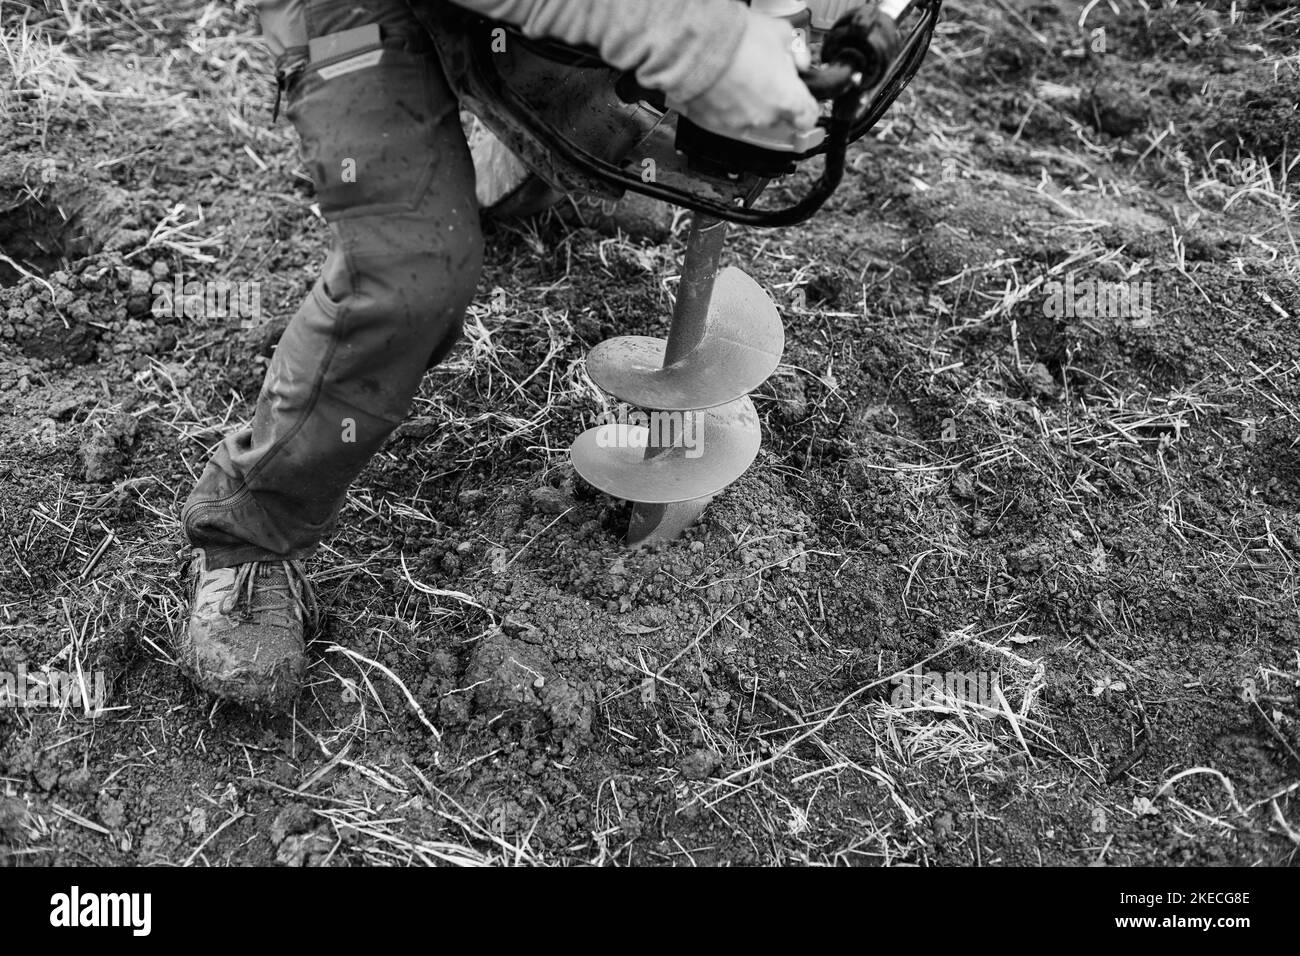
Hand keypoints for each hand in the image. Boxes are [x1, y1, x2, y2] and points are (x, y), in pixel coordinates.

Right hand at [680, 13, 819, 134]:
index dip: (806, 108)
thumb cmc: (738, 38)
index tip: (802, 101)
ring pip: (751, 114)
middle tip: (763, 72)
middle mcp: (764, 117)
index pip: (807, 118)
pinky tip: (722, 83)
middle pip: (777, 114)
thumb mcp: (781, 32)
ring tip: (738, 74)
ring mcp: (738, 122)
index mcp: (787, 99)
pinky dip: (725, 103)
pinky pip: (726, 115)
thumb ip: (798, 52)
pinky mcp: (714, 122)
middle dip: (773, 96)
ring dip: (748, 99)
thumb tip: (800, 62)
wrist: (697, 44)